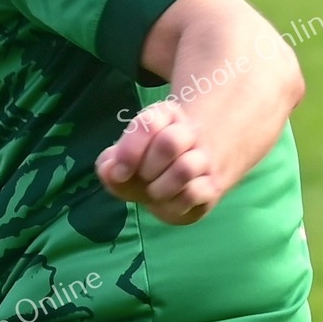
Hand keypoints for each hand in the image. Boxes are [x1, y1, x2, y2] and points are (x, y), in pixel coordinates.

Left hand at [96, 101, 219, 224]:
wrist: (176, 188)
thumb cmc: (144, 168)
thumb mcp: (121, 163)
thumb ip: (109, 164)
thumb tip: (111, 171)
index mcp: (164, 117)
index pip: (150, 123)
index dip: (130, 151)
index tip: (120, 172)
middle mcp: (189, 132)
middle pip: (171, 142)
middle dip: (147, 168)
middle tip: (142, 178)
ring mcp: (205, 158)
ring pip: (186, 168)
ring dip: (160, 188)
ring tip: (154, 193)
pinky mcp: (213, 184)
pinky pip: (195, 193)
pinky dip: (174, 204)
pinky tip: (169, 203)